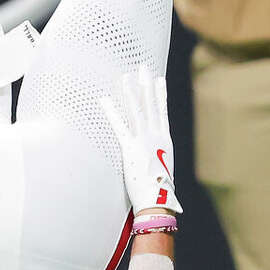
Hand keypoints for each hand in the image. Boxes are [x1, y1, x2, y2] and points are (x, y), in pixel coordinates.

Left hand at [99, 69, 183, 216]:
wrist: (159, 202)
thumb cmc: (160, 192)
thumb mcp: (162, 172)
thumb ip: (157, 161)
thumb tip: (155, 161)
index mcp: (165, 141)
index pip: (162, 112)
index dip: (160, 95)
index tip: (158, 79)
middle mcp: (156, 137)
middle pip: (151, 105)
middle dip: (146, 85)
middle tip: (143, 68)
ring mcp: (144, 141)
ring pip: (137, 111)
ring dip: (130, 92)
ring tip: (126, 76)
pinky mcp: (130, 148)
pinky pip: (119, 125)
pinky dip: (111, 111)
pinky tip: (104, 99)